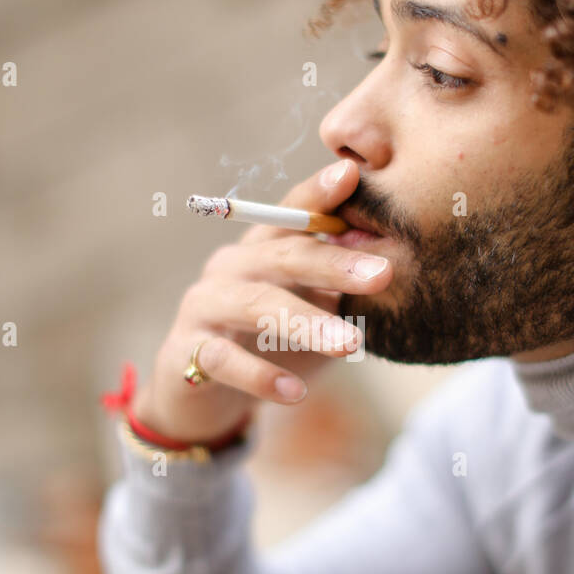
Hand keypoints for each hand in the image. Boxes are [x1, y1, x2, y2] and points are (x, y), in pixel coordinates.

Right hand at [131, 160, 391, 444]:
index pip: (290, 214)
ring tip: (350, 345)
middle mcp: (230, 267)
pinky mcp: (186, 352)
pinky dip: (262, 377)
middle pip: (282, 255)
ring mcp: (204, 306)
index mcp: (261, 249)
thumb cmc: (266, 347)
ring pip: (256, 305)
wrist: (198, 398)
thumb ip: (336, 291)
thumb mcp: (308, 314)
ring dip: (306, 323)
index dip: (318, 194)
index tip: (354, 176)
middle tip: (384, 275)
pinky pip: (225, 361)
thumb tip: (388, 266)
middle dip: (334, 264)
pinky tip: (296, 392)